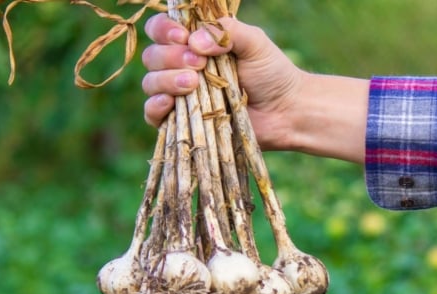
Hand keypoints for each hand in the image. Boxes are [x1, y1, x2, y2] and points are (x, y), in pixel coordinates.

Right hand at [141, 13, 304, 151]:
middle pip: (152, 56)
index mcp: (195, 42)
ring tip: (194, 84)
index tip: (182, 36)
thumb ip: (225, 31)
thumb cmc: (272, 73)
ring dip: (166, 80)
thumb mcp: (254, 41)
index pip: (160, 29)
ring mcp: (180, 96)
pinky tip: (169, 103)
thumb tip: (193, 42)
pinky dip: (155, 107)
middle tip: (199, 64)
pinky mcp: (182, 122)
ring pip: (150, 83)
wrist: (285, 111)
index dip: (163, 30)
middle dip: (171, 57)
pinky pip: (152, 114)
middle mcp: (182, 67)